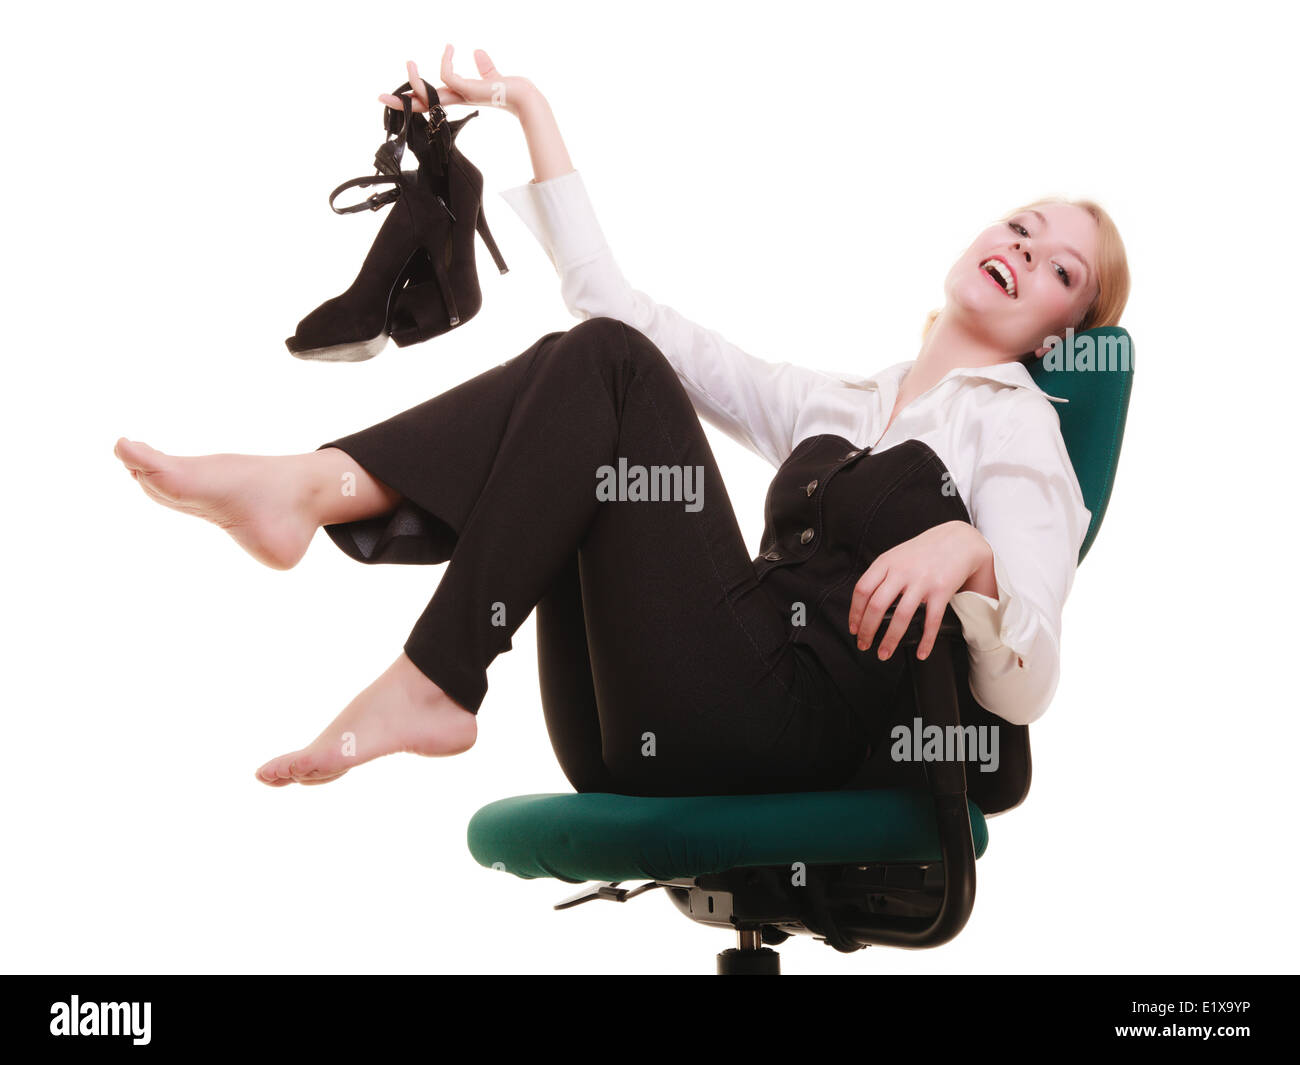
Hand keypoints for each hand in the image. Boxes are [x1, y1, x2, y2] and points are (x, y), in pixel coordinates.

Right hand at [378, 48, 536, 117]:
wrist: (524, 96)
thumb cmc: (511, 89)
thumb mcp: (491, 75)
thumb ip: (483, 66)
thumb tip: (477, 52)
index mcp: (459, 97)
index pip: (431, 100)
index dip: (414, 99)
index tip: (396, 97)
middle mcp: (457, 99)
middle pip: (422, 104)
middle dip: (401, 103)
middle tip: (380, 97)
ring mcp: (461, 95)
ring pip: (428, 92)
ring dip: (416, 78)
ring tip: (409, 63)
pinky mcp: (467, 90)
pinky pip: (446, 75)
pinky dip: (445, 61)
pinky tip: (450, 48)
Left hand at [847, 521, 991, 661]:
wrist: (958, 540)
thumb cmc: (924, 551)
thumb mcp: (896, 555)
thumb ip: (881, 575)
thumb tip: (864, 603)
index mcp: (886, 562)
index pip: (862, 590)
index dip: (855, 613)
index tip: (853, 629)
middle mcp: (902, 572)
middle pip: (876, 606)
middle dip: (867, 631)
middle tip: (864, 645)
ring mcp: (922, 581)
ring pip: (901, 616)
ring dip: (890, 640)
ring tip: (884, 654)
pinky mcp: (941, 591)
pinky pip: (931, 621)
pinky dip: (926, 641)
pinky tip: (921, 652)